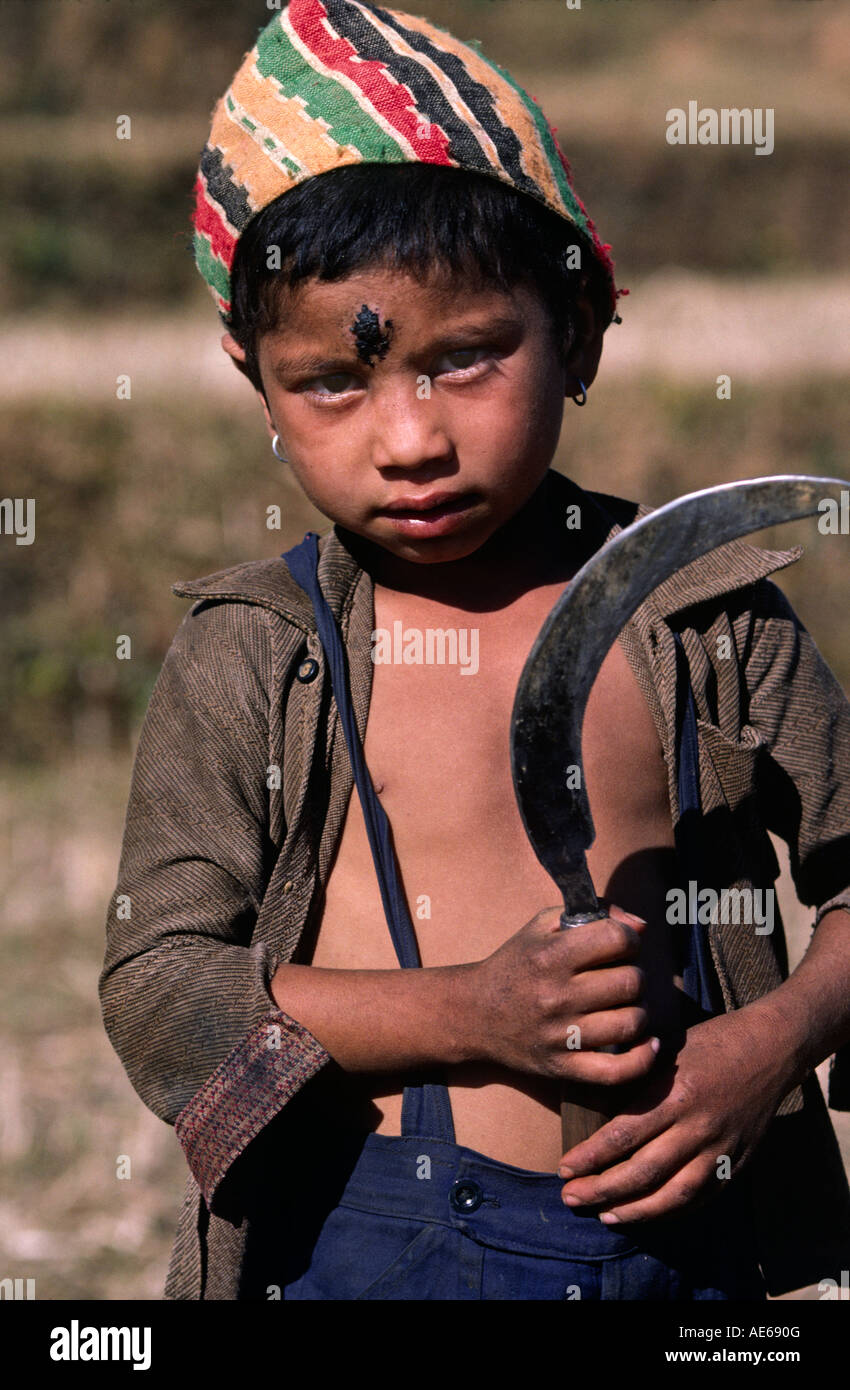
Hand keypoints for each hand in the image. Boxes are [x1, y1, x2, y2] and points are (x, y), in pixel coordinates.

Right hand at [470, 904, 658, 1083]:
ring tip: (626, 1006)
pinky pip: (616, 1071)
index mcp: (550, 956)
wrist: (474, 1013)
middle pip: (630, 981)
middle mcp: (556, 995)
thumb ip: (592, 913)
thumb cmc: (515, 964)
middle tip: (622, 977)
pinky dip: (642, 1059)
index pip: (616, 939)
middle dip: (635, 975)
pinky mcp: (563, 1067)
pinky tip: (648, 1044)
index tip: (623, 946)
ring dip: (639, 1011)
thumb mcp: (542, 927)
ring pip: (630, 1022)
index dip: (629, 939)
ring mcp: (561, 1036)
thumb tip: (641, 925)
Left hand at [556, 1003, 791, 1222]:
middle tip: (571, 1198)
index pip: (623, 1134)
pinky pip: (700, 1198)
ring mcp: (720, 1149)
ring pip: (672, 1195)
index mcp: (675, 1093)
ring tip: (604, 1215)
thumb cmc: (710, 1043)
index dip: (591, 1157)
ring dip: (634, 1211)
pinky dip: (670, 1211)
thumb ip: (637, 1082)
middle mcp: (697, 1126)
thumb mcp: (666, 1051)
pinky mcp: (737, 1163)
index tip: (565, 1168)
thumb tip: (592, 1102)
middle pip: (643, 1171)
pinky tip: (645, 1213)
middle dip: (602, 1190)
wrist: (769, 1050)